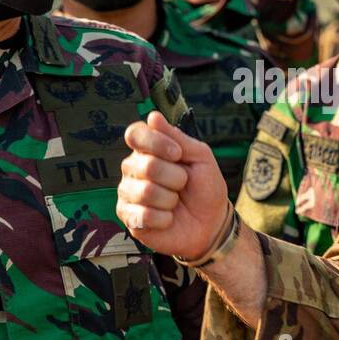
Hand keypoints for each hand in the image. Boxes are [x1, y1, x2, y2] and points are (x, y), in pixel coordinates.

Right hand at [117, 111, 230, 258]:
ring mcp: (128, 193)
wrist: (210, 222)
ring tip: (175, 202)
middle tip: (183, 184)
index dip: (157, 143)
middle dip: (176, 177)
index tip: (178, 154)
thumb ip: (178, 138)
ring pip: (147, 192)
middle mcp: (132, 168)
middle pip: (147, 165)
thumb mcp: (200, 157)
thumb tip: (152, 116)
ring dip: (171, 199)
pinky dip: (165, 219)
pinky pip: (144, 215)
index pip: (135, 134)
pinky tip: (168, 218)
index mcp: (147, 150)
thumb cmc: (204, 187)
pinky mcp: (128, 217)